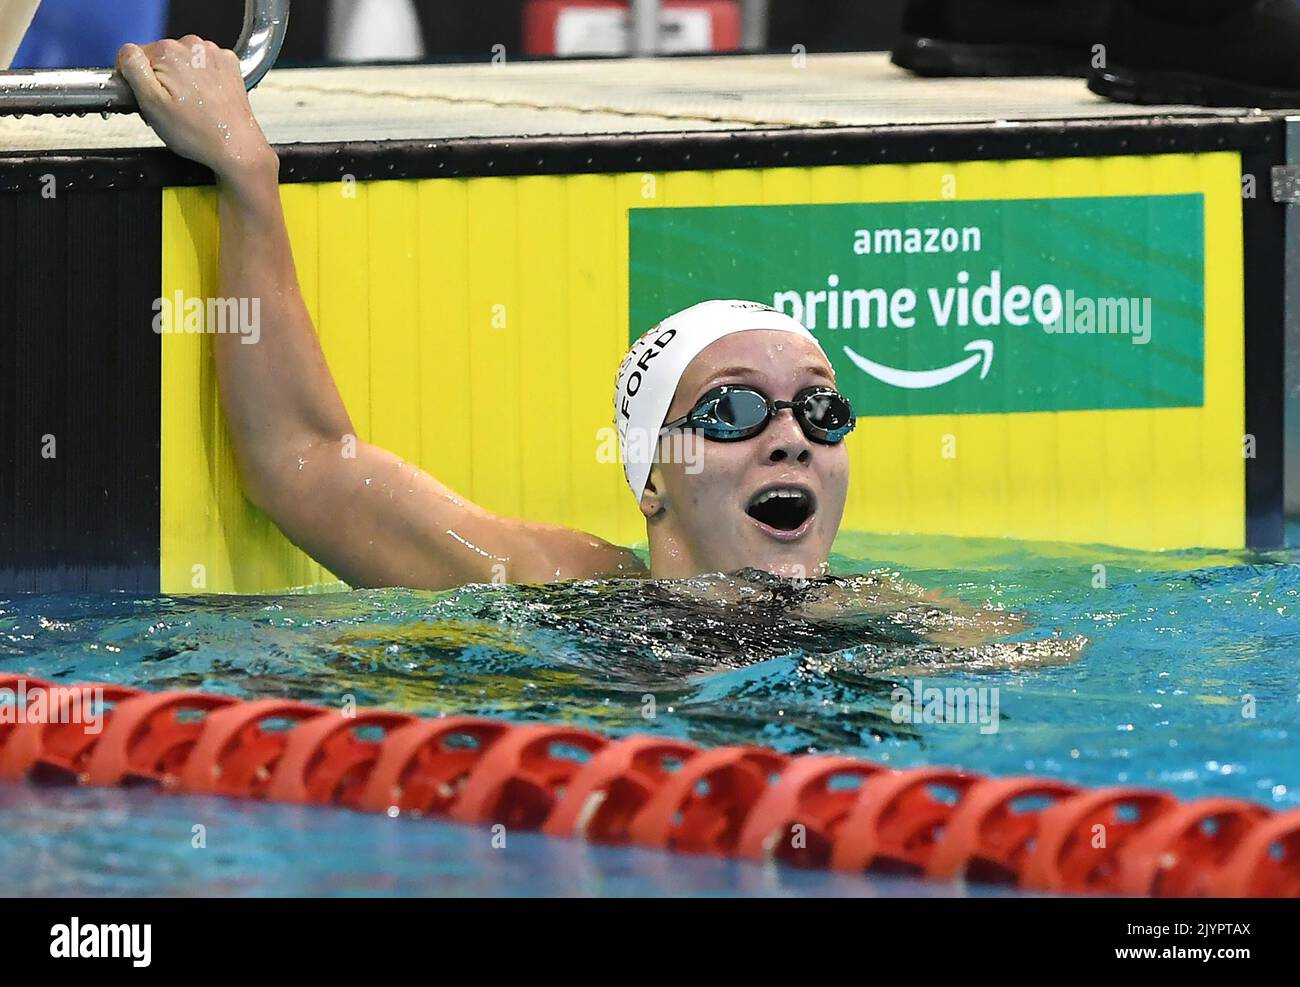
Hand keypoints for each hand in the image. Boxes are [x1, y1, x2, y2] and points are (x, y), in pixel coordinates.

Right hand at [115, 37, 275, 182]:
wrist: (237, 147)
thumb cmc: (196, 133)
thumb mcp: (151, 103)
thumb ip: (133, 69)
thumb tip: (126, 52)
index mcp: (168, 52)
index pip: (134, 56)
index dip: (135, 80)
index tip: (147, 99)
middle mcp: (192, 46)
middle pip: (160, 57)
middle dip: (160, 79)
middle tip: (171, 107)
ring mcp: (213, 54)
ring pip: (182, 61)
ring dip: (181, 79)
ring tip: (190, 106)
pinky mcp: (228, 64)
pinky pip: (204, 65)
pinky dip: (202, 79)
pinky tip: (206, 99)